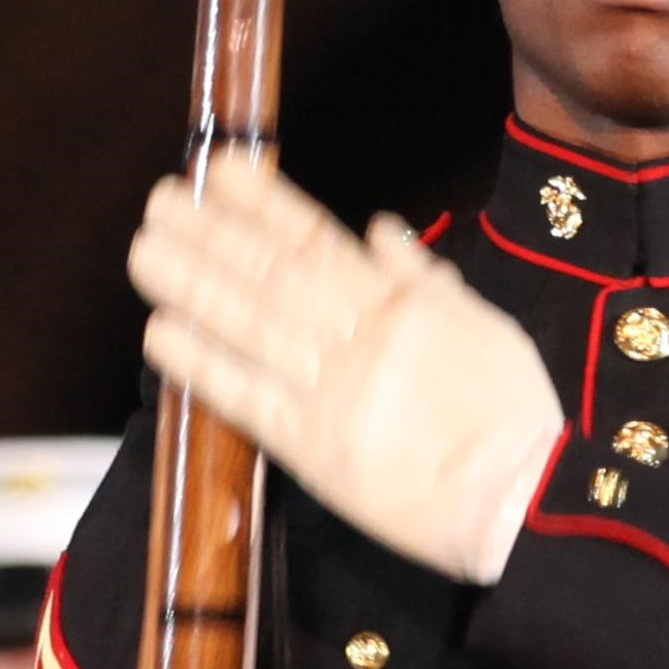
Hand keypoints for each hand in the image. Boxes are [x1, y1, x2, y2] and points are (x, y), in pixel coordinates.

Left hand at [129, 155, 565, 583]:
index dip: (267, 204)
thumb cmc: (517, 416)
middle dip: (212, 234)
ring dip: (191, 285)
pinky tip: (160, 334)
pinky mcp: (315, 449)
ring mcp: (332, 391)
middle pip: (272, 276)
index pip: (319, 242)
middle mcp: (359, 338)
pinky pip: (247, 399)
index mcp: (403, 306)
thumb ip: (426, 280)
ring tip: (144, 252)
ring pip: (250, 326)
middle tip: (162, 201)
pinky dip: (202, 365)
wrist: (524, 496)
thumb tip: (380, 229)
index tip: (224, 171)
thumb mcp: (488, 327)